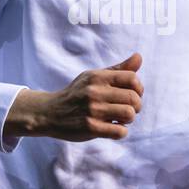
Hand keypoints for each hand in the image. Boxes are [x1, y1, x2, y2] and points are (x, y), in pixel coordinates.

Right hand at [3, 52, 142, 141]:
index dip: (139, 87)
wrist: (50, 113)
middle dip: (136, 105)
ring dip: (129, 119)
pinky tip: (112, 128)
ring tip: (120, 119)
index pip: (131, 78)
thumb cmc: (77, 94)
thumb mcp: (94, 77)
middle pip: (134, 98)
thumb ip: (118, 69)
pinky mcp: (90, 128)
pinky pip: (119, 131)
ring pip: (129, 114)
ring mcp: (92, 110)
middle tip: (128, 109)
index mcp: (97, 77)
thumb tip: (139, 57)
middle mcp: (95, 92)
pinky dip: (121, 132)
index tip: (133, 94)